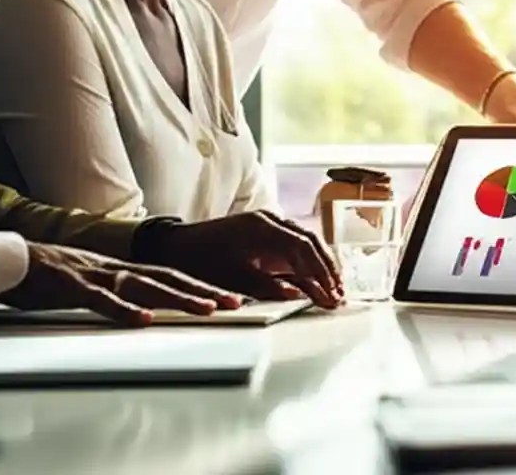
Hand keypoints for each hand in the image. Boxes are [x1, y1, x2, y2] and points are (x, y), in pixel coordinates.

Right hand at [0, 243, 243, 326]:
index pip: (174, 277)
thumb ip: (125, 291)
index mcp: (126, 270)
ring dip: (177, 298)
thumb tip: (154, 306)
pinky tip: (143, 320)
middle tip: (236, 303)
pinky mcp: (70, 285)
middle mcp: (118, 270)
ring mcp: (96, 276)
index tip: (234, 298)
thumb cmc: (55, 276)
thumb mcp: (99, 283)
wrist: (10, 260)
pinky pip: (100, 299)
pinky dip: (123, 310)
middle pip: (170, 279)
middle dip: (204, 291)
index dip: (204, 286)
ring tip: (206, 309)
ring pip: (144, 287)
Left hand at [141, 211, 343, 308]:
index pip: (303, 249)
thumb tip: (299, 295)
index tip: (332, 293)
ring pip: (306, 240)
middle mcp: (270, 220)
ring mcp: (269, 224)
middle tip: (339, 293)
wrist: (175, 245)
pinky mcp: (266, 232)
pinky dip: (308, 260)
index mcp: (263, 228)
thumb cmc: (200, 261)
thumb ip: (267, 286)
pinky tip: (316, 276)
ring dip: (321, 263)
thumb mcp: (232, 278)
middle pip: (310, 241)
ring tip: (334, 287)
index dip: (321, 272)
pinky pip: (295, 243)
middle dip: (327, 268)